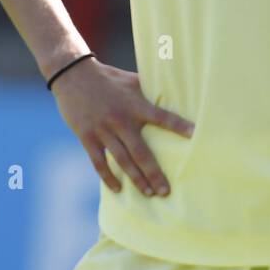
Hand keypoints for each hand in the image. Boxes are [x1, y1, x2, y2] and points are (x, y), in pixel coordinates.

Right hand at [50, 59, 192, 195]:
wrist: (73, 75)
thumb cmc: (108, 78)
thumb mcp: (132, 80)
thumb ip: (150, 90)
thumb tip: (174, 91)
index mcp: (135, 105)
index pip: (162, 117)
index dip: (179, 126)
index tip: (195, 135)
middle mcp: (121, 120)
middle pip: (141, 152)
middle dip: (155, 174)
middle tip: (166, 191)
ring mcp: (103, 130)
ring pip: (122, 161)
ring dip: (136, 179)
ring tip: (149, 193)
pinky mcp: (87, 137)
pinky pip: (99, 162)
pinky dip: (108, 177)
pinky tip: (118, 189)